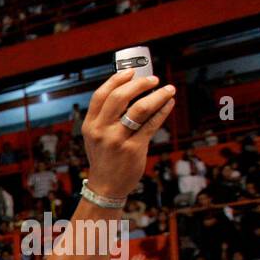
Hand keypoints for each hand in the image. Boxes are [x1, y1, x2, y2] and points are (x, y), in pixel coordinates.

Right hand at [82, 70, 176, 199]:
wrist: (106, 187)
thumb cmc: (104, 158)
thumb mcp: (96, 137)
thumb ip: (106, 117)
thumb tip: (130, 90)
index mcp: (90, 125)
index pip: (101, 95)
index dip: (117, 79)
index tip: (132, 72)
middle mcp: (101, 131)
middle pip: (119, 97)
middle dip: (140, 84)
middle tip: (153, 79)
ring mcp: (117, 140)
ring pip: (140, 108)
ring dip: (158, 95)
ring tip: (168, 89)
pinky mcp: (134, 148)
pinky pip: (152, 124)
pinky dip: (163, 111)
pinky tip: (169, 104)